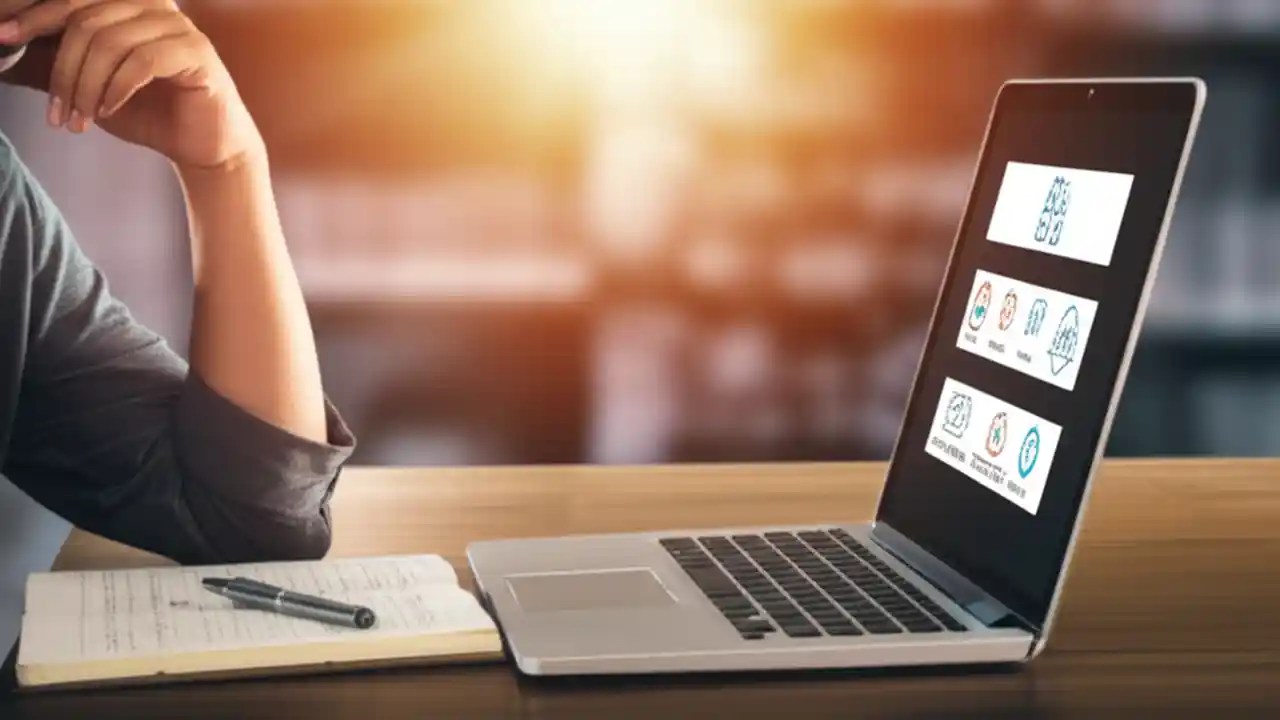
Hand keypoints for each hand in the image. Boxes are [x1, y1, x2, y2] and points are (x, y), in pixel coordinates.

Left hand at [0, 0, 262, 171]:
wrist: (203, 146)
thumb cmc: (149, 112)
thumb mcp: (92, 83)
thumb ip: (61, 60)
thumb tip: (9, 43)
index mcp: (128, 3)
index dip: (35, 14)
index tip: (4, 36)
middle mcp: (154, 4)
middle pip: (86, 19)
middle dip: (62, 69)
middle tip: (55, 112)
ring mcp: (178, 25)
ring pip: (109, 42)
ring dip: (85, 87)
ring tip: (79, 121)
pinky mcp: (197, 52)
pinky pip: (140, 62)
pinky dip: (115, 90)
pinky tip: (108, 112)